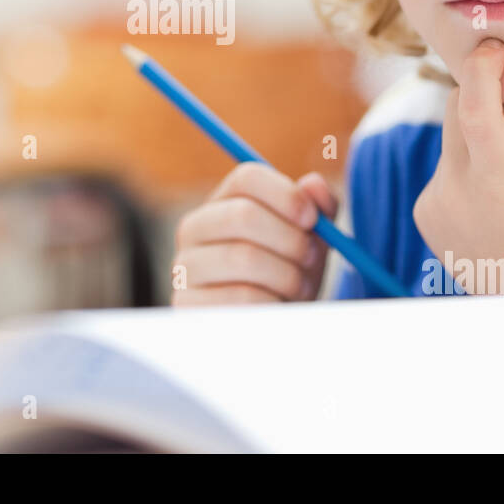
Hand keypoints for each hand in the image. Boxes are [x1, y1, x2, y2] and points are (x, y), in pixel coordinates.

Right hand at [170, 164, 334, 304]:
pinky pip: (240, 297)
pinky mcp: (187, 303)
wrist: (265, 325)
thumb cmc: (288, 274)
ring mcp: (185, 266)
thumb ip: (317, 209)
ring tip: (299, 288)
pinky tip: (277, 307)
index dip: (286, 194)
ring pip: (244, 257)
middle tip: (312, 259)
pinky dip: (272, 303)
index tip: (312, 219)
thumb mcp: (308, 240)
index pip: (247, 178)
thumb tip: (314, 185)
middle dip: (290, 239)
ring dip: (287, 275)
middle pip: (243, 214)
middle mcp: (195, 228)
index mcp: (223, 202)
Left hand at [411, 37, 503, 293]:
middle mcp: (454, 187)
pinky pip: (443, 170)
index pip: (474, 104)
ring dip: (478, 143)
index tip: (492, 46)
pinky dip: (465, 170)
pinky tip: (492, 205)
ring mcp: (432, 201)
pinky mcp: (422, 212)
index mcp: (496, 177)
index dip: (482, 68)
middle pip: (458, 114)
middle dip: (488, 106)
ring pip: (451, 143)